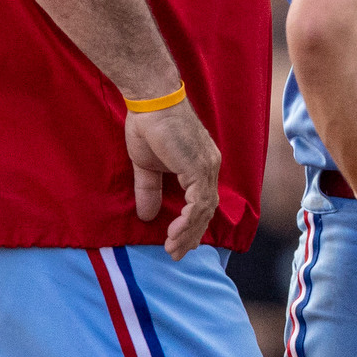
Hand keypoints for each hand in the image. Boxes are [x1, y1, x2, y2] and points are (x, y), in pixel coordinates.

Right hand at [124, 99, 221, 260]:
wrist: (152, 102)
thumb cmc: (149, 127)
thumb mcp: (147, 167)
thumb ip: (149, 190)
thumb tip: (147, 216)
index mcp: (201, 165)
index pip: (203, 202)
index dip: (193, 224)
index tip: (180, 242)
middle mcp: (210, 167)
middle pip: (207, 210)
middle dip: (192, 235)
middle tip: (177, 254)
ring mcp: (207, 167)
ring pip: (204, 210)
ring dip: (188, 232)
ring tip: (172, 248)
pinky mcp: (199, 168)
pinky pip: (198, 202)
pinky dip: (188, 220)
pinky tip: (175, 233)